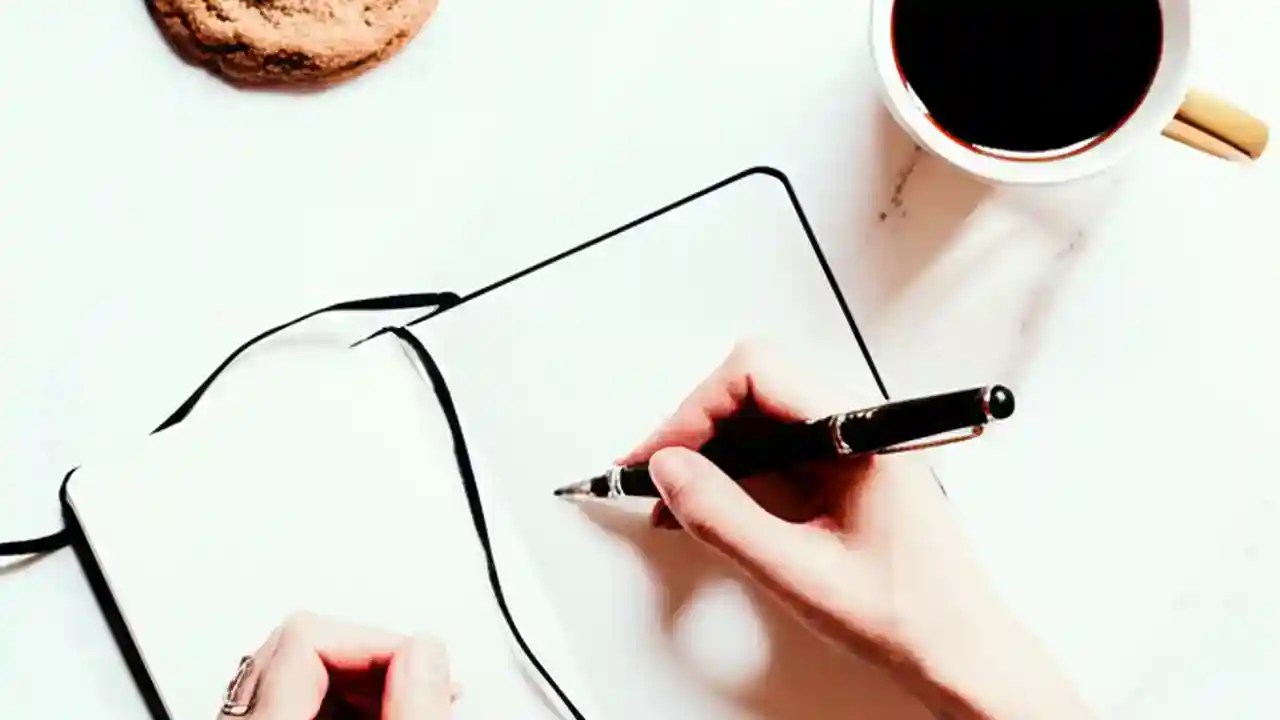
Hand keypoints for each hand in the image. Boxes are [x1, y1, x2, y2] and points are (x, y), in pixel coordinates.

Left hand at [219, 613, 452, 719]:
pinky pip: (290, 698)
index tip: (423, 663)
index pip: (305, 636)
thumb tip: (426, 651)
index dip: (376, 638)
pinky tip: (379, 715)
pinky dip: (341, 700)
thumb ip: (410, 710)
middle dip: (370, 654)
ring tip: (406, 699)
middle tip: (420, 682)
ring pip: (293, 671)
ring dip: (358, 676)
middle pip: (296, 645)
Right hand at [621, 342, 1092, 719]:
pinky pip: (775, 445)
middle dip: (694, 427)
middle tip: (651, 474)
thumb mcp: (799, 572)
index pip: (758, 373)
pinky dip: (732, 468)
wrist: (959, 651)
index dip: (696, 409)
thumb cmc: (907, 615)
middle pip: (752, 386)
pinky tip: (706, 503)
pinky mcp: (843, 466)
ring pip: (758, 415)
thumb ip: (726, 518)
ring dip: (709, 449)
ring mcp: (852, 443)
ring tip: (671, 496)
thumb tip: (670, 470)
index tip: (661, 455)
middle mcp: (859, 424)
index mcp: (863, 432)